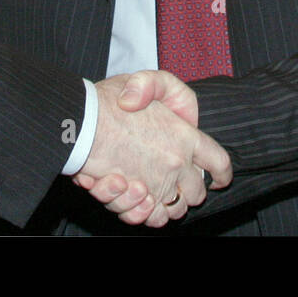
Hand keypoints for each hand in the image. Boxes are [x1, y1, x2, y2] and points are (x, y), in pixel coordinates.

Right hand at [74, 71, 230, 226]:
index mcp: (185, 135)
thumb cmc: (105, 101)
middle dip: (187, 190)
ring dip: (161, 202)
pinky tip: (128, 194)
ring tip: (138, 186)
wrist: (76, 124)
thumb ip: (152, 85)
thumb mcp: (140, 79)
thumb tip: (139, 104)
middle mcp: (176, 163)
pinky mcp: (134, 200)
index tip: (218, 178)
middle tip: (167, 177)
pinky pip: (146, 217)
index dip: (221, 172)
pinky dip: (140, 212)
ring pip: (173, 209)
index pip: (219, 162)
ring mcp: (156, 184)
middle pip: (197, 192)